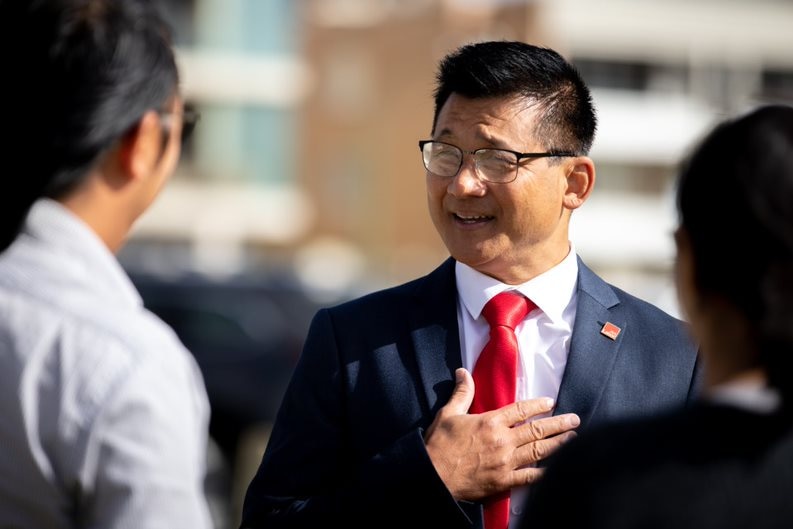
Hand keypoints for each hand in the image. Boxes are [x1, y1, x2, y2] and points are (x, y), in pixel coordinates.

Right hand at [424, 368, 579, 500]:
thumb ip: (461, 393)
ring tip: (573, 438)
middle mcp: (502, 440)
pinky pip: (530, 477)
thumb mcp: (448, 413)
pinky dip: (545, 472)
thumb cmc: (439, 445)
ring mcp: (506, 462)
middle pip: (537, 430)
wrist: (433, 476)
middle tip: (574, 419)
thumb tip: (463, 372)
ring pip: (539, 451)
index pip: (521, 410)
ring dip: (558, 444)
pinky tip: (558, 468)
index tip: (550, 402)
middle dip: (558, 424)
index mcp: (490, 422)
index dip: (538, 405)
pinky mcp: (504, 481)